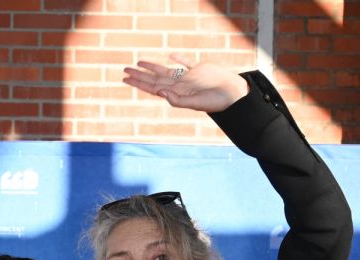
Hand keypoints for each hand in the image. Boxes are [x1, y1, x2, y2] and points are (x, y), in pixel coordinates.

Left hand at [123, 54, 248, 113]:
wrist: (235, 95)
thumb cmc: (217, 102)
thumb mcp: (196, 103)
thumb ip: (177, 100)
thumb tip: (160, 93)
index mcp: (177, 93)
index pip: (153, 87)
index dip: (138, 83)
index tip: (125, 79)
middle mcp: (180, 85)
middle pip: (155, 78)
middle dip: (140, 75)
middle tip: (125, 70)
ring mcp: (190, 77)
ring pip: (166, 70)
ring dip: (152, 67)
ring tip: (139, 63)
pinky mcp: (201, 69)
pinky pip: (186, 62)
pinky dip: (178, 59)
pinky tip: (170, 55)